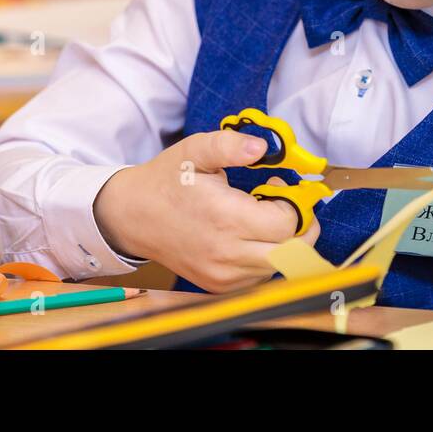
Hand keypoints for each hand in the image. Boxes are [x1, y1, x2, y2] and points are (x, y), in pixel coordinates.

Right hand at [93, 129, 320, 292]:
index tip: (275, 186)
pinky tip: (249, 236)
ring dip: (282, 242)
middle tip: (284, 205)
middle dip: (300, 227)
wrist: (132, 216)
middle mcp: (225, 254)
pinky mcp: (217, 286)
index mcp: (224, 218)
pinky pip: (259, 277)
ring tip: (260, 218)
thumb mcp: (196, 150)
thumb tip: (262, 147)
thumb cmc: (167, 181)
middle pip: (291, 252)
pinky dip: (265, 258)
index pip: (287, 223)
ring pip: (278, 266)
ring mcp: (221, 275)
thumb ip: (231, 145)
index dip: (292, 202)